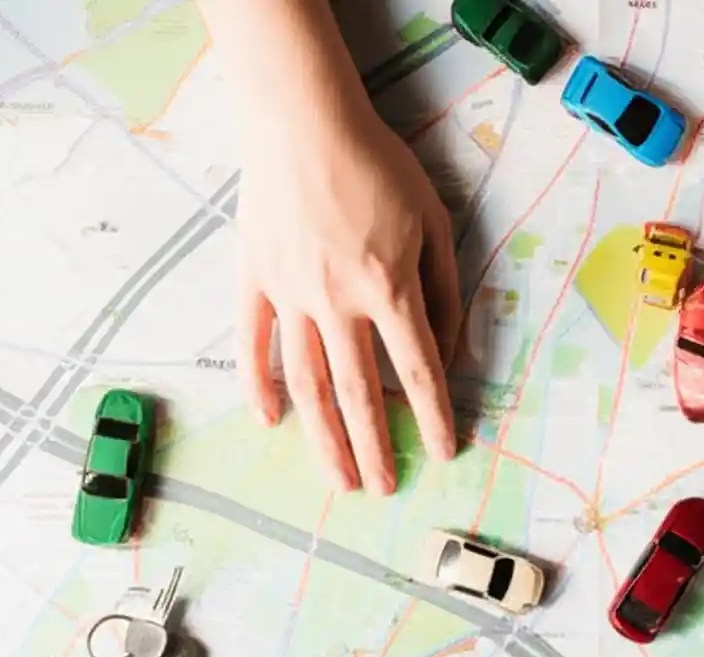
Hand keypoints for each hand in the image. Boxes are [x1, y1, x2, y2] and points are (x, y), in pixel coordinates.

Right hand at [236, 103, 460, 493]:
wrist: (304, 121)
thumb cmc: (378, 166)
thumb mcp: (435, 222)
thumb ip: (446, 289)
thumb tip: (451, 348)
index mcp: (389, 288)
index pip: (418, 370)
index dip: (436, 415)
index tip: (445, 452)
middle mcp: (338, 303)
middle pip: (358, 393)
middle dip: (375, 447)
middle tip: (383, 488)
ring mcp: (289, 295)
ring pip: (304, 383)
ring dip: (322, 438)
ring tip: (337, 480)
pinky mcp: (253, 280)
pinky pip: (252, 344)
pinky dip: (258, 384)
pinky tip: (269, 421)